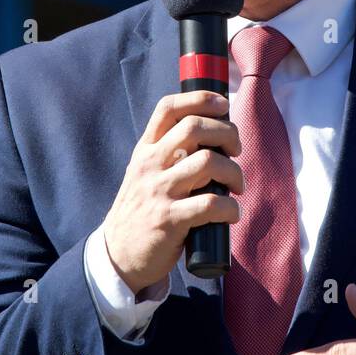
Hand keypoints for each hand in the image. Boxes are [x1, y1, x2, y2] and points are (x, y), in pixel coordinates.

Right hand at [102, 91, 243, 295]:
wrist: (118, 255)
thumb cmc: (142, 211)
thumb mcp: (144, 174)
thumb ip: (168, 155)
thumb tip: (212, 138)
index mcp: (146, 150)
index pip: (168, 108)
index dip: (199, 99)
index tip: (222, 104)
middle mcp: (150, 165)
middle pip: (193, 128)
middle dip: (226, 133)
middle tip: (236, 150)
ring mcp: (159, 191)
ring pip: (207, 162)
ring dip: (233, 172)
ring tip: (237, 186)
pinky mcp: (169, 220)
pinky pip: (210, 204)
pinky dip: (230, 207)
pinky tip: (232, 213)